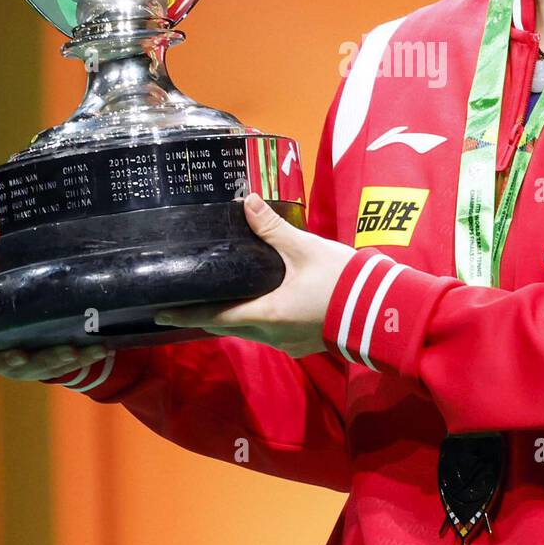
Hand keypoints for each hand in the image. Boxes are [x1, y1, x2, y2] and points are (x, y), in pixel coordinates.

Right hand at [0, 265, 107, 380]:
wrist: (4, 336)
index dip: (4, 360)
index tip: (20, 354)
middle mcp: (9, 367)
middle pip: (30, 369)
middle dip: (51, 360)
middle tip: (69, 351)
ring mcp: (31, 371)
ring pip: (54, 370)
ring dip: (76, 361)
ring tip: (96, 350)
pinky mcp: (51, 368)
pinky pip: (70, 367)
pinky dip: (86, 359)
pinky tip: (102, 349)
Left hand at [153, 192, 355, 358]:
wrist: (383, 308)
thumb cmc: (342, 279)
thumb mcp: (304, 248)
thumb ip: (272, 228)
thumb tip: (246, 201)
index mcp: (267, 314)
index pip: (214, 318)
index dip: (186, 315)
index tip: (161, 314)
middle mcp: (273, 335)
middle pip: (228, 328)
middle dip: (205, 316)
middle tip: (184, 302)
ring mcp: (289, 343)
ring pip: (249, 332)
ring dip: (231, 319)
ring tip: (216, 300)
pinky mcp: (303, 343)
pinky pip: (269, 333)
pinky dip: (255, 320)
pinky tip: (257, 305)